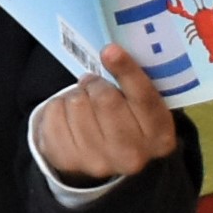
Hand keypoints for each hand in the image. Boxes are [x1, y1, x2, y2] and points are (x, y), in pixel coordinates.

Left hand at [39, 40, 179, 185]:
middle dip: (95, 84)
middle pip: (104, 98)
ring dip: (75, 97)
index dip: (126, 71)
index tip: (110, 50)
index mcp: (159, 137)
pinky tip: (68, 118)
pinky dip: (57, 108)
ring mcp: (99, 162)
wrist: (102, 162)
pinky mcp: (67, 161)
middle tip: (93, 86)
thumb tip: (112, 54)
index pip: (144, 98)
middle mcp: (133, 156)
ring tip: (83, 106)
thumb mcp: (143, 110)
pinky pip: (53, 114)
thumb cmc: (125, 124)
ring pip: (77, 103)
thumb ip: (136, 87)